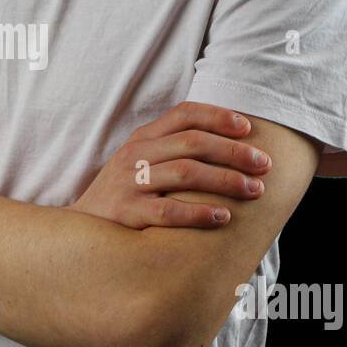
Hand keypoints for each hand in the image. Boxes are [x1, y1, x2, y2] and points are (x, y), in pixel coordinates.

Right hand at [66, 101, 271, 229]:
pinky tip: (224, 217)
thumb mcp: (141, 163)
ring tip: (254, 190)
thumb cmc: (124, 196)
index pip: (185, 114)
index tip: (249, 128)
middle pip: (193, 142)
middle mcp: (135, 155)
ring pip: (186, 173)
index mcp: (143, 138)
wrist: (81, 231)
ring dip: (227, 180)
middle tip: (264, 164)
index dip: (219, 116)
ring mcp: (130, 183)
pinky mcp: (127, 214)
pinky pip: (170, 211)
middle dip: (235, 151)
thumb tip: (229, 144)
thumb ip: (174, 150)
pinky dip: (200, 213)